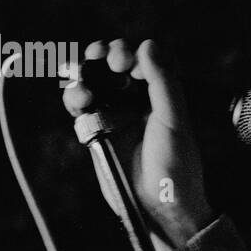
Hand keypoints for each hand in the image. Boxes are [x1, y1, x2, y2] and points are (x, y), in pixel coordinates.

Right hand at [62, 38, 214, 246]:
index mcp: (163, 93)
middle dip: (104, 55)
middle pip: (114, 64)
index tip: (125, 60)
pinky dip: (74, 96)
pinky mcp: (98, 131)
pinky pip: (81, 106)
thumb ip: (162, 81)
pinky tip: (79, 99)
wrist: (158, 206)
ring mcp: (116, 114)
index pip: (143, 58)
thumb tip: (147, 44)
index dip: (130, 51)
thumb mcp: (173, 119)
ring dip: (84, 73)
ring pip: (93, 81)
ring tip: (84, 83)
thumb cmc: (176, 164)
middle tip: (104, 59)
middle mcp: (139, 100)